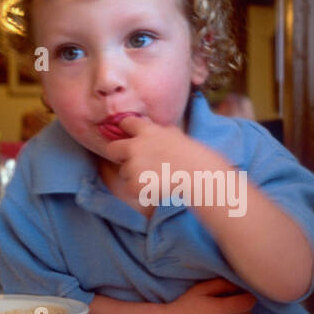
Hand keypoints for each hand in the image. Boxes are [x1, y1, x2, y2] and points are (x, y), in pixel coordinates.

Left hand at [104, 115, 224, 199]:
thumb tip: (157, 130)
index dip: (127, 130)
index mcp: (147, 131)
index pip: (126, 122)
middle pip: (112, 149)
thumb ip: (161, 131)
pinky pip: (129, 189)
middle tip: (135, 162)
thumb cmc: (194, 156)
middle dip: (120, 155)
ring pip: (123, 172)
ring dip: (135, 176)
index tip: (130, 136)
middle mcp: (136, 146)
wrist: (200, 176)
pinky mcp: (135, 185)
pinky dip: (140, 191)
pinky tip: (155, 188)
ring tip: (155, 178)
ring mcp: (134, 166)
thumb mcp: (177, 135)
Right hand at [166, 277, 255, 313]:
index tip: (240, 292)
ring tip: (228, 313)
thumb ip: (222, 284)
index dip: (247, 295)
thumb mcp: (202, 289)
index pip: (248, 302)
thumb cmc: (187, 304)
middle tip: (233, 301)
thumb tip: (239, 283)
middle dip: (244, 306)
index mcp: (220, 309)